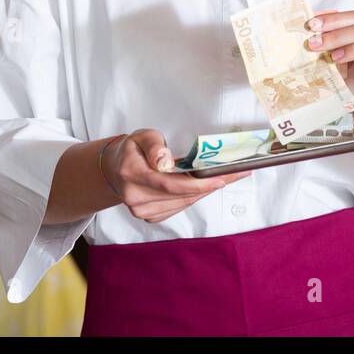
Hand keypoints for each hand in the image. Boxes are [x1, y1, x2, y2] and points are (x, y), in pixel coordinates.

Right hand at [103, 128, 251, 223]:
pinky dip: (194, 197)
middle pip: (180, 195)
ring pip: (183, 203)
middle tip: (237, 173)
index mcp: (131, 173)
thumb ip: (154, 145)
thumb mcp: (142, 136)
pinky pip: (179, 207)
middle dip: (211, 184)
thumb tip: (164, 161)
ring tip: (227, 177)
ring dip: (206, 191)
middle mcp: (134, 196)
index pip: (169, 183)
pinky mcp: (149, 217)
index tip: (220, 178)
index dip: (197, 184)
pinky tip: (205, 185)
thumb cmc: (133, 150)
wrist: (116, 169)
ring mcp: (141, 210)